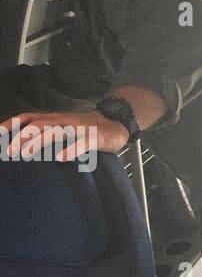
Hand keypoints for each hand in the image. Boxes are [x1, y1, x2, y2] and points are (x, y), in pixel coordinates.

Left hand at [0, 110, 129, 160]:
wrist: (117, 121)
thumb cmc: (88, 128)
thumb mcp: (64, 127)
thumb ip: (48, 134)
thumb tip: (26, 146)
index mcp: (54, 118)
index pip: (28, 117)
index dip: (11, 124)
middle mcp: (63, 121)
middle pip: (37, 125)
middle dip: (21, 138)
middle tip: (8, 152)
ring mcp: (78, 128)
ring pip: (55, 132)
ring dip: (38, 142)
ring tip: (26, 155)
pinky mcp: (94, 137)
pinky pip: (80, 143)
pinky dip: (70, 150)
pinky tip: (61, 159)